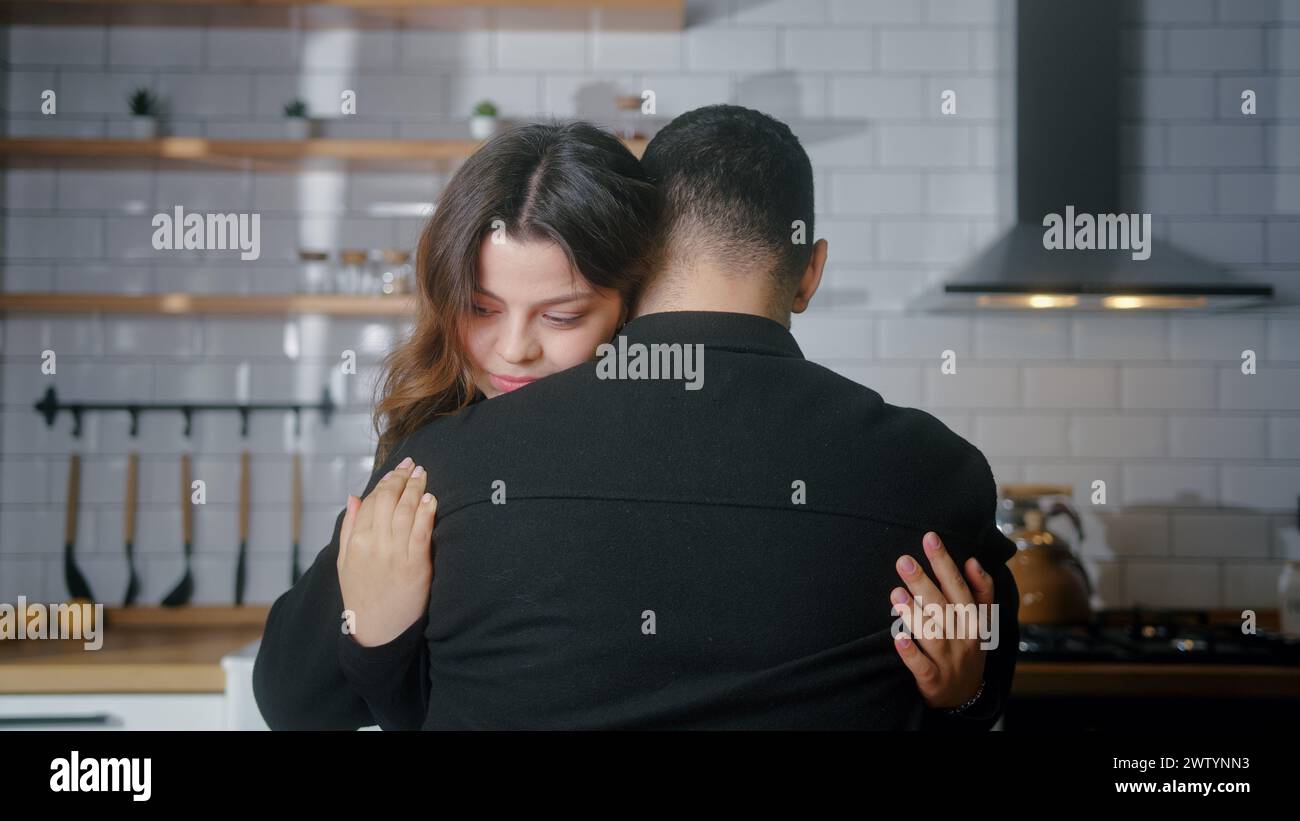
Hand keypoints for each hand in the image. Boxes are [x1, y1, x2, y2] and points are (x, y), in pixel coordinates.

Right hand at [337, 456, 436, 647]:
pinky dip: (425, 512)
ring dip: (415, 488)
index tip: (397, 470)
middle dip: (401, 479)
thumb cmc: (361, 595)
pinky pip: (420, 532)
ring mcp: (394, 555)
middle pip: (388, 501)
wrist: (376, 631)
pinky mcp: (415, 566)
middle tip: (413, 465)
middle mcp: (372, 544)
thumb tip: (353, 497)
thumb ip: (349, 528)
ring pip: (405, 511)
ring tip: (423, 474)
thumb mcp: (344, 561)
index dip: (385, 482)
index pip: (371, 502)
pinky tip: (430, 499)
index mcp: (355, 542)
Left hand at [889, 531, 994, 709]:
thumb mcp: (983, 621)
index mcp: (974, 620)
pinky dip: (910, 652)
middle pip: (942, 606)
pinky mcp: (932, 680)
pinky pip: (921, 666)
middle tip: (903, 560)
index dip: (944, 562)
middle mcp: (963, 637)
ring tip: (896, 592)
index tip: (929, 538)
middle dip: (923, 581)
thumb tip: (972, 560)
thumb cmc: (969, 648)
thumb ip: (980, 590)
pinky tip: (897, 637)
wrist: (966, 696)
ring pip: (931, 633)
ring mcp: (948, 660)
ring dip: (914, 613)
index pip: (958, 586)